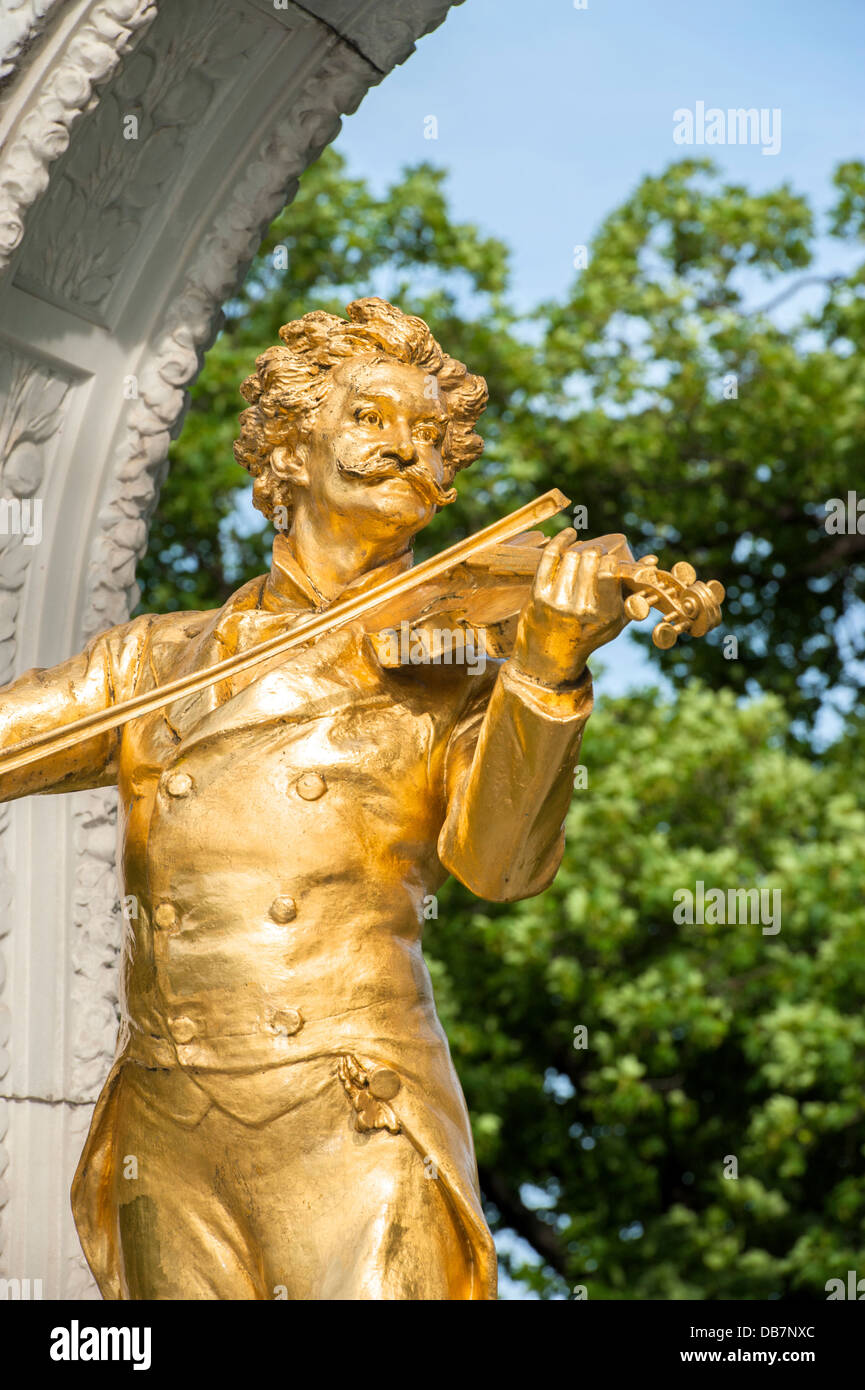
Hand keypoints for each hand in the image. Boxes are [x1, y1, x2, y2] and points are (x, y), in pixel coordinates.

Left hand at [509, 528, 627, 686]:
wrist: (550, 658)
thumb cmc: (589, 635)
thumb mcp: (616, 619)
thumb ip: (634, 590)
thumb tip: (652, 559)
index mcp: (605, 614)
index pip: (610, 570)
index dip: (611, 561)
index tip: (610, 562)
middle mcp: (581, 608)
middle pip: (590, 558)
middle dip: (596, 552)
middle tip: (596, 555)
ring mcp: (557, 601)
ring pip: (571, 557)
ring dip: (578, 552)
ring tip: (581, 557)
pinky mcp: (537, 595)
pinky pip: (550, 557)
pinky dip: (561, 541)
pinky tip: (570, 534)